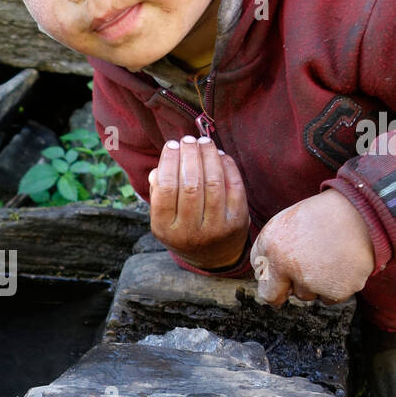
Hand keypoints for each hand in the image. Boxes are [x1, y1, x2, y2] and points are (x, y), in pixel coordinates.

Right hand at [148, 136, 248, 268]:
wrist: (213, 257)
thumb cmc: (183, 228)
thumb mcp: (163, 218)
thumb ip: (158, 193)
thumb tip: (159, 168)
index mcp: (165, 228)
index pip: (165, 188)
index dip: (169, 162)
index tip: (171, 145)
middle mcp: (189, 232)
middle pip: (190, 184)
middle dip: (189, 155)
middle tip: (188, 139)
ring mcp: (215, 228)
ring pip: (213, 183)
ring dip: (208, 156)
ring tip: (204, 142)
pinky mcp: (237, 222)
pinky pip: (234, 187)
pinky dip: (227, 166)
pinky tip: (219, 154)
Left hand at [250, 190, 374, 305]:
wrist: (360, 213)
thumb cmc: (321, 217)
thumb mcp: (284, 224)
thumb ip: (270, 252)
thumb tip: (265, 280)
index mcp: (271, 247)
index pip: (262, 284)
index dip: (273, 282)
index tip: (282, 279)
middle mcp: (287, 266)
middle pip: (277, 296)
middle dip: (286, 291)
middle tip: (304, 272)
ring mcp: (311, 280)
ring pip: (307, 295)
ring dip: (314, 284)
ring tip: (327, 258)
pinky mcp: (335, 290)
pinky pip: (329, 298)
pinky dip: (335, 287)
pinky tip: (340, 266)